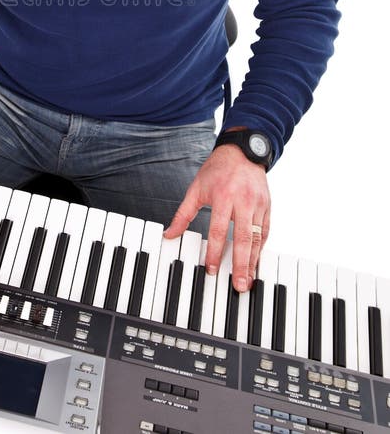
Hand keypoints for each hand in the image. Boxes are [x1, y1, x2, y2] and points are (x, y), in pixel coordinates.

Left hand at [164, 144, 270, 291]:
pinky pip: (265, 231)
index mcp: (223, 197)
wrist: (242, 151)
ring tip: (249, 279)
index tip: (210, 269)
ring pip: (257, 238)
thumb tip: (169, 234)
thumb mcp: (196, 189)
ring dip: (253, 261)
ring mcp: (258, 205)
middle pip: (243, 239)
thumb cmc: (217, 170)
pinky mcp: (267, 206)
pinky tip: (256, 261)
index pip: (219, 230)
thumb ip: (183, 214)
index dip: (214, 251)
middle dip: (240, 265)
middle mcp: (243, 202)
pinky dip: (261, 248)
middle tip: (239, 286)